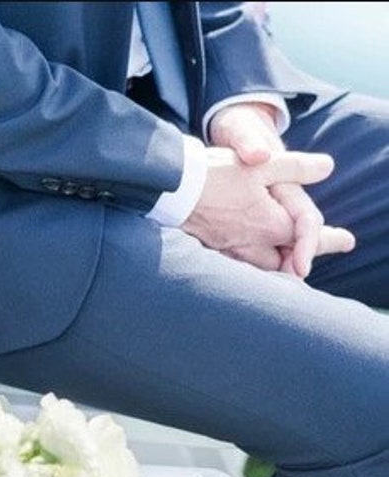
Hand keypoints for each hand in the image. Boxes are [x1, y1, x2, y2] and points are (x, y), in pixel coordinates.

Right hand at [206, 102, 355, 275]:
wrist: (174, 190)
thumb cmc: (217, 176)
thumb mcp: (263, 164)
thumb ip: (297, 167)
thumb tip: (326, 168)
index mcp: (270, 224)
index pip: (306, 237)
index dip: (328, 241)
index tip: (347, 242)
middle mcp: (252, 244)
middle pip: (284, 261)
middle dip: (299, 260)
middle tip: (311, 259)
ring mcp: (230, 250)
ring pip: (261, 267)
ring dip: (276, 265)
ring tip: (284, 262)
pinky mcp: (212, 249)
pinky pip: (239, 264)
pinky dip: (251, 264)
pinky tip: (250, 256)